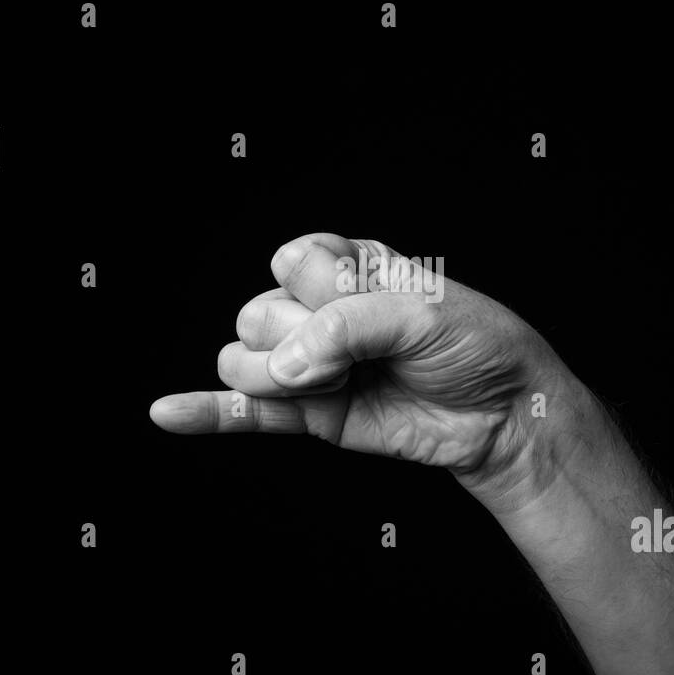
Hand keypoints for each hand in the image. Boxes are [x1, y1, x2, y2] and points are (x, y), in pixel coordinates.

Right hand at [149, 231, 594, 517]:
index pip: (294, 260)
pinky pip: (242, 412)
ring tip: (336, 384)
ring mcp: (310, 364)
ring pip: (245, 358)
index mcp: (349, 267)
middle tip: (360, 355)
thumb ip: (345, 328)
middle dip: (301, 336)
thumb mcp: (423, 312)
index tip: (372, 298)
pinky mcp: (311, 414)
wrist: (506, 415)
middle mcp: (321, 312)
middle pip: (259, 311)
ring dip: (277, 375)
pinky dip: (204, 411)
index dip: (322, 284)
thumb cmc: (475, 346)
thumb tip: (282, 368)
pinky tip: (167, 413)